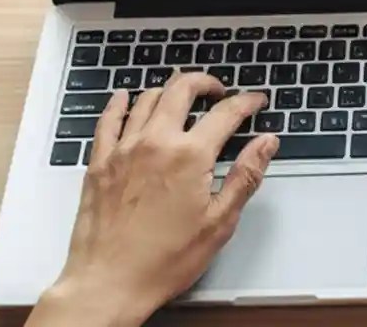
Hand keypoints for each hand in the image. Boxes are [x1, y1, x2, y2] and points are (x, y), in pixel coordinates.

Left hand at [29, 74, 276, 326]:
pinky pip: (108, 120)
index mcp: (190, 156)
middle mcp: (155, 143)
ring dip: (169, 90)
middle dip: (205, 82)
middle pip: (182, 89)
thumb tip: (267, 143)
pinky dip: (120, 103)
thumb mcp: (219, 222)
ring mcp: (123, 150)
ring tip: (181, 94)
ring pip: (147, 99)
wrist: (109, 283)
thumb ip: (245, 176)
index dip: (246, 102)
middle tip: (218, 90)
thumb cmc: (164, 260)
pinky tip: (125, 98)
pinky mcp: (100, 163)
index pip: (226, 113)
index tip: (255, 100)